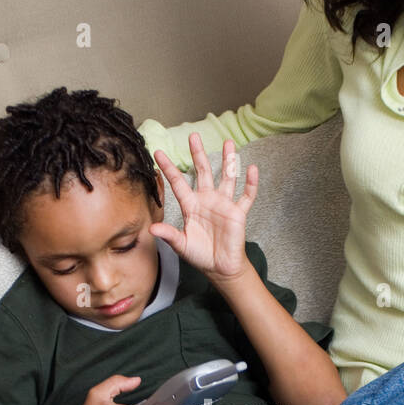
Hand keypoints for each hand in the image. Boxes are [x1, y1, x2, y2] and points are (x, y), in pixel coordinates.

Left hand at [150, 135, 257, 284]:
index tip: (158, 153)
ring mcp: (224, 204)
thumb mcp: (181, 244)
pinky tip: (251, 168)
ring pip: (227, 178)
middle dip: (198, 155)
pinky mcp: (238, 213)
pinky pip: (246, 196)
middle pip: (203, 172)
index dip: (169, 168)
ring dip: (228, 161)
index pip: (178, 183)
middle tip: (193, 137)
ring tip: (229, 143)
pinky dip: (250, 183)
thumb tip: (151, 229)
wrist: (220, 268)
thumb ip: (169, 234)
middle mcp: (207, 200)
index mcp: (191, 206)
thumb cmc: (200, 255)